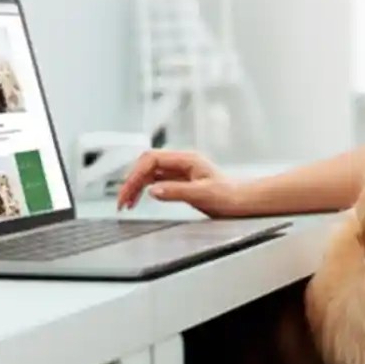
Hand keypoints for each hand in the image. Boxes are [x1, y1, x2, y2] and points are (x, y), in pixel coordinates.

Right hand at [115, 150, 248, 216]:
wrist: (242, 202)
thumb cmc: (229, 196)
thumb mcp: (203, 195)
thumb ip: (177, 191)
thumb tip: (152, 190)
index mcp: (186, 159)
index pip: (151, 159)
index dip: (135, 174)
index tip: (127, 192)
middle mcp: (182, 162)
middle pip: (146, 164)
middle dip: (131, 180)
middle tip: (122, 201)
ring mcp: (180, 171)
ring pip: (149, 173)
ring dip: (135, 186)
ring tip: (125, 204)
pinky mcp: (180, 181)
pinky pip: (156, 181)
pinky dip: (144, 190)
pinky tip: (138, 200)